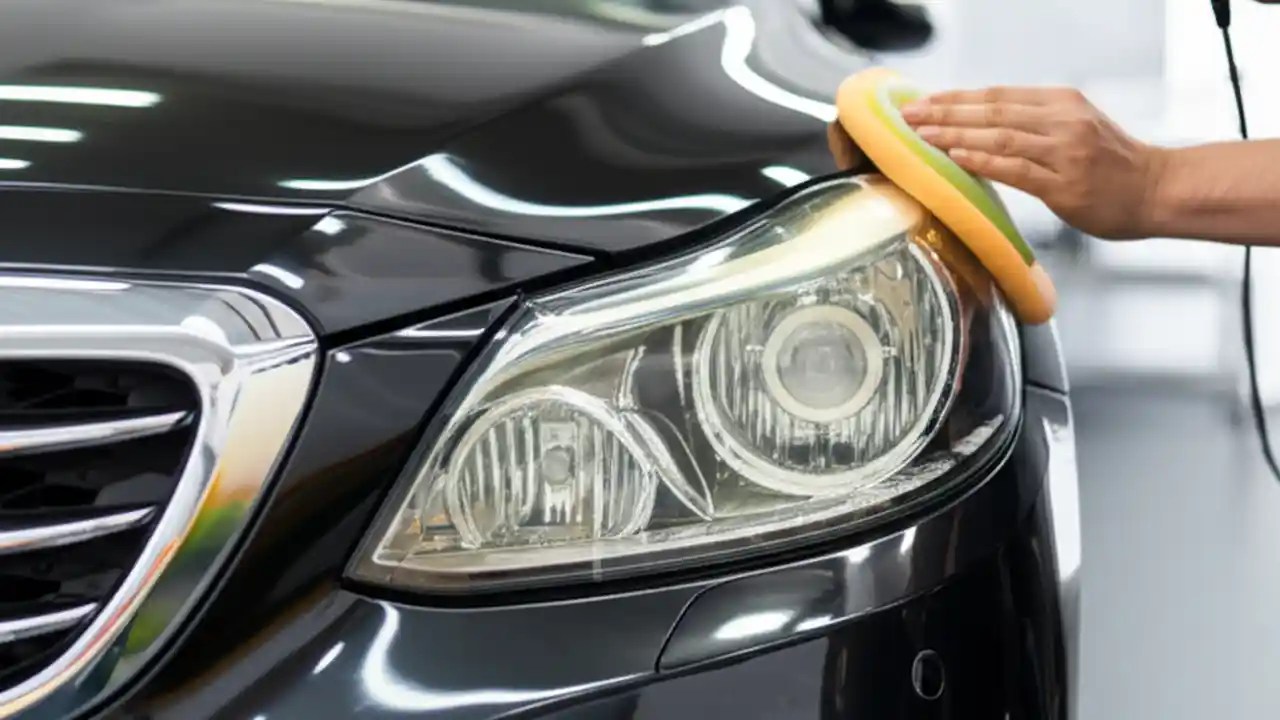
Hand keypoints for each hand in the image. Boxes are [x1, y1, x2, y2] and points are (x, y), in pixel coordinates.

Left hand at [900, 87, 1166, 238]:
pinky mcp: (1066, 185)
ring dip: (956, 135)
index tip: (922, 101)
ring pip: (999, 137)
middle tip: (909, 116)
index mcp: (1061, 103)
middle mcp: (1062, 121)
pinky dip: (983, 161)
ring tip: (922, 136)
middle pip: (992, 111)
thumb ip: (1034, 123)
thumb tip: (981, 124)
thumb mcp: (1075, 127)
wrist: (1158, 189)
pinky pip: (1016, 170)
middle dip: (945, 113)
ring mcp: (1065, 152)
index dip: (956, 98)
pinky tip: (956, 158)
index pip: (997, 95)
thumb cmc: (1112, 164)